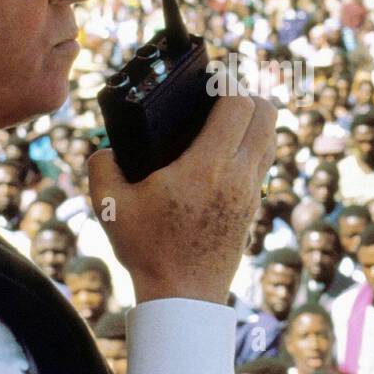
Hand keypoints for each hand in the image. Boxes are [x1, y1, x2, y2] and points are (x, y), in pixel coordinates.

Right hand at [88, 91, 276, 304]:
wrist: (183, 297)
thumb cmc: (148, 250)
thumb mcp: (110, 205)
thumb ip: (102, 166)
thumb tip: (106, 149)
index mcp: (209, 166)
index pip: (238, 104)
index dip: (227, 81)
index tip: (210, 77)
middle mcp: (239, 175)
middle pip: (267, 112)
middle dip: (247, 92)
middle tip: (219, 93)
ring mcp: (251, 192)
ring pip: (272, 136)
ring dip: (255, 118)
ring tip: (225, 117)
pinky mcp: (253, 207)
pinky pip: (264, 160)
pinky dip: (253, 144)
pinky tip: (226, 150)